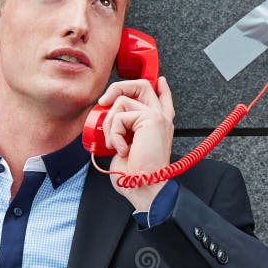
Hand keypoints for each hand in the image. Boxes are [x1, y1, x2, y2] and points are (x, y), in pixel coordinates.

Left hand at [97, 76, 174, 211]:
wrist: (143, 185)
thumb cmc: (135, 174)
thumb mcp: (126, 146)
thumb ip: (124, 129)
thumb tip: (109, 117)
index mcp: (158, 126)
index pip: (162, 99)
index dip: (160, 88)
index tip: (159, 81)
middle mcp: (160, 119)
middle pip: (141, 85)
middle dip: (118, 88)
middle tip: (104, 102)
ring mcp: (157, 117)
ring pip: (122, 100)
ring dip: (109, 124)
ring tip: (115, 144)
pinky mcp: (151, 118)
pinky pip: (120, 115)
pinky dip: (114, 134)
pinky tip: (122, 149)